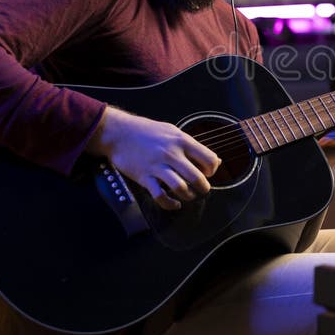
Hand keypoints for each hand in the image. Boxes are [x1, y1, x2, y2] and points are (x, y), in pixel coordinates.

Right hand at [88, 106, 220, 210]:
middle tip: (201, 189)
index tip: (207, 173)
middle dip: (203, 188)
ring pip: (181, 188)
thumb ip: (192, 146)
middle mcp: (172, 154)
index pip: (209, 159)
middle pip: (197, 177)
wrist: (119, 132)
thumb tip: (215, 160)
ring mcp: (157, 166)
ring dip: (188, 196)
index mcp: (182, 141)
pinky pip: (160, 196)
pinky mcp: (145, 177)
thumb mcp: (172, 131)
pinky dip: (170, 204)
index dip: (212, 170)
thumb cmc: (147, 131)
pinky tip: (175, 204)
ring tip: (188, 195)